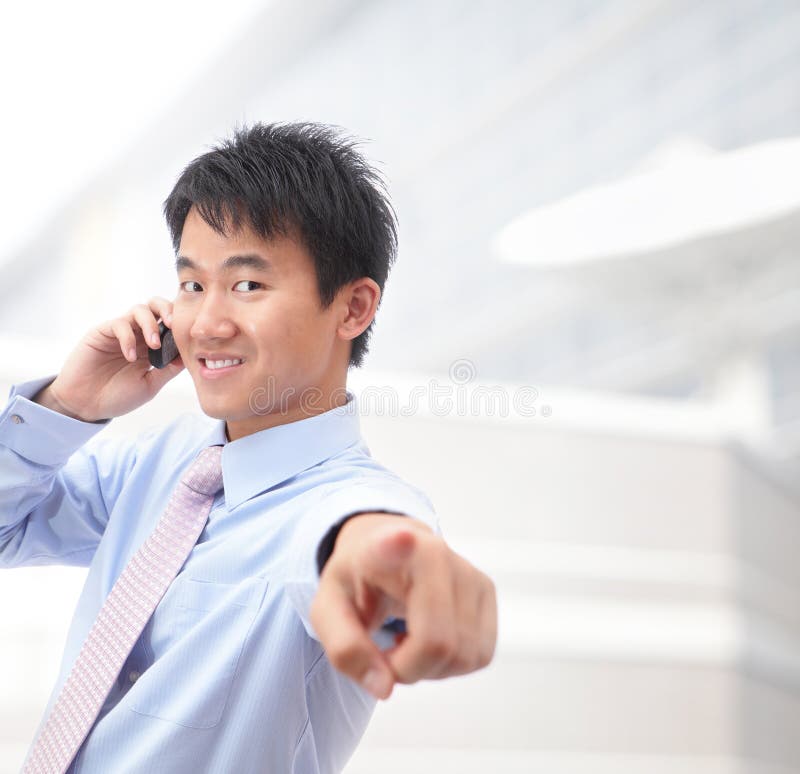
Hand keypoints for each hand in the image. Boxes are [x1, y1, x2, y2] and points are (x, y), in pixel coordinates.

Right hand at [33, 297, 184, 421]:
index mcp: (153, 346)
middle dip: (168, 309)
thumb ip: (169, 368)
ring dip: (150, 324)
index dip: (181, 324)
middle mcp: (138, 334)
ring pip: (139, 309)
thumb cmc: (118, 396)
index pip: (170, 324)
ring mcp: (120, 332)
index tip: (189, 336)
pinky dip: (129, 338)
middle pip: (156, 306)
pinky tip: (130, 357)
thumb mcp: (151, 384)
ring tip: (154, 346)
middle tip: (173, 326)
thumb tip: (191, 353)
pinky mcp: (102, 332)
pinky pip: (119, 324)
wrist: (86, 406)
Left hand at [309, 514, 496, 699]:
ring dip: (429, 669)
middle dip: (408, 669)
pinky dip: (452, 663)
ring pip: (464, 657)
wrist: (386, 548)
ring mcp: (470, 572)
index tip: (399, 536)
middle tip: (384, 653)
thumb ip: (346, 650)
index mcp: (391, 548)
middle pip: (439, 645)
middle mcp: (439, 552)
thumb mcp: (328, 610)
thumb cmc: (358, 580)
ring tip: (405, 642)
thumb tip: (384, 687)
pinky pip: (479, 655)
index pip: (398, 545)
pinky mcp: (487, 591)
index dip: (399, 544)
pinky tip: (428, 639)